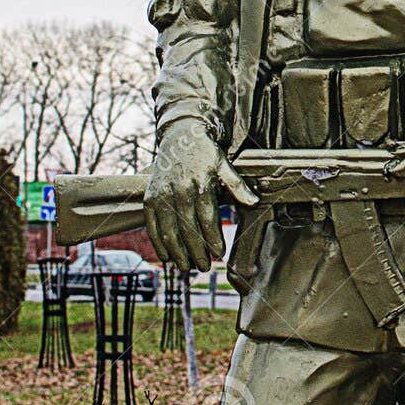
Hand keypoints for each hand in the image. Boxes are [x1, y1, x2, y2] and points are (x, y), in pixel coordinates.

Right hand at [143, 121, 256, 272]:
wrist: (179, 136)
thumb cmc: (206, 153)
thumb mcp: (224, 164)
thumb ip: (238, 186)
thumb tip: (254, 202)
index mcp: (200, 185)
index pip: (207, 220)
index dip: (213, 239)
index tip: (219, 254)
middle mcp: (179, 192)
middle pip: (188, 230)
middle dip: (197, 252)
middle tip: (205, 267)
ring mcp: (162, 196)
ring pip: (169, 232)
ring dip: (178, 253)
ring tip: (187, 267)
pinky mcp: (150, 198)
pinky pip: (152, 226)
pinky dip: (158, 244)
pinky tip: (167, 257)